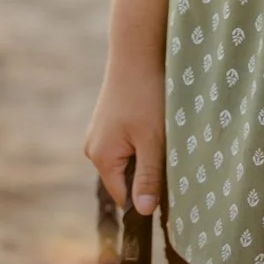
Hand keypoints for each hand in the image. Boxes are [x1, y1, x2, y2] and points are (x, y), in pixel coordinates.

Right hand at [84, 54, 165, 215]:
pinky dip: (141, 140)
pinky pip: (126, 144)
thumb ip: (148, 177)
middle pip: (125, 179)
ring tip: (160, 134)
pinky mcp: (108, 121)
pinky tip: (153, 122)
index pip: (125, 198)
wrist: (136, 50)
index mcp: (101, 158)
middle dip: (147, 173)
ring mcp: (99, 133)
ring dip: (146, 154)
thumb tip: (144, 213)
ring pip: (128, 160)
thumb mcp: (153, 140)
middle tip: (167, 154)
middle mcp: (93, 148)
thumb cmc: (146, 95)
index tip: (170, 187)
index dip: (147, 197)